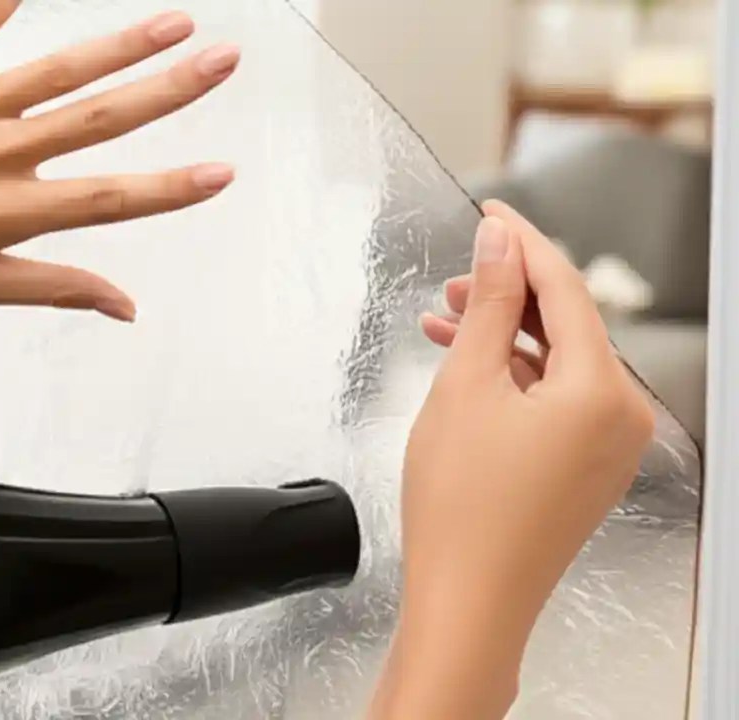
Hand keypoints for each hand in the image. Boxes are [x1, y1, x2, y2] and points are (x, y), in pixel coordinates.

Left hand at [0, 0, 239, 321]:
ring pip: (58, 71)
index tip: (224, 172)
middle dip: (170, 90)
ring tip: (177, 22)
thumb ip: (53, 288)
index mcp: (6, 214)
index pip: (107, 199)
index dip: (170, 189)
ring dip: (122, 42)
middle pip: (99, 118)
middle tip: (227, 60)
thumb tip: (126, 308)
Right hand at [368, 201, 655, 718]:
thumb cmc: (462, 510)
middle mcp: (621, 417)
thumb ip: (490, 305)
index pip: (568, 288)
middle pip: (568, 325)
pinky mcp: (587, 469)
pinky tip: (469, 371)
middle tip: (458, 278)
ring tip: (450, 321)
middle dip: (511, 294)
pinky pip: (557, 400)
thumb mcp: (465, 385)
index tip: (492, 212)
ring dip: (506, 337)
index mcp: (603, 391)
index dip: (524, 243)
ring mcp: (608, 447)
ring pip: (559, 363)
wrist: (467, 599)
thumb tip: (501, 244)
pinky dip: (515, 378)